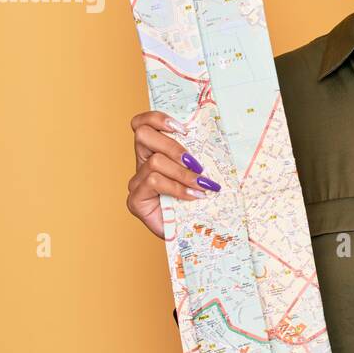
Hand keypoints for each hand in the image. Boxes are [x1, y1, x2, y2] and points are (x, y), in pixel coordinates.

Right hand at [126, 111, 219, 239]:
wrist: (193, 234)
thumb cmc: (199, 200)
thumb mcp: (200, 171)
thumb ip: (198, 154)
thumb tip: (218, 132)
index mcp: (154, 151)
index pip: (143, 123)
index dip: (159, 119)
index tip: (184, 128)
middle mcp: (141, 164)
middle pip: (143, 135)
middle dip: (174, 146)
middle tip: (196, 163)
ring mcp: (136, 182)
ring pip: (155, 161)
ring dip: (183, 173)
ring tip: (203, 185)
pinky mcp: (135, 201)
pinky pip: (154, 182)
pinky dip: (178, 188)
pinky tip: (194, 196)